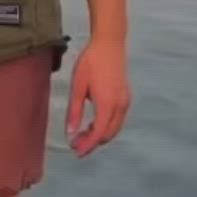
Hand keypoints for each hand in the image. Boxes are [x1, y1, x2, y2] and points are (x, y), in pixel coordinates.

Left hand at [66, 37, 130, 157]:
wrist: (109, 44)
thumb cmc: (91, 62)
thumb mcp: (78, 86)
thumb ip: (74, 111)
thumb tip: (70, 133)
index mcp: (108, 104)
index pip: (99, 134)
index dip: (87, 146)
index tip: (76, 152)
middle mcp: (120, 106)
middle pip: (108, 134)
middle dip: (92, 142)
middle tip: (75, 144)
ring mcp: (125, 101)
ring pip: (114, 128)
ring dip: (99, 135)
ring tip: (81, 134)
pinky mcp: (126, 97)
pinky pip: (117, 119)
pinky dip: (106, 126)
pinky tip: (93, 123)